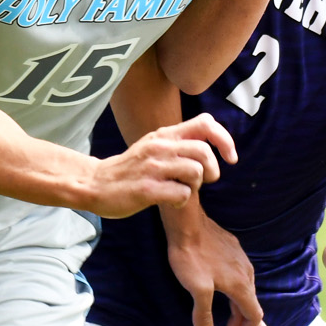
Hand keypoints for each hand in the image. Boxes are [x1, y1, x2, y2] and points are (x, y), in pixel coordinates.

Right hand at [82, 113, 236, 218]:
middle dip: (212, 170)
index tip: (230, 157)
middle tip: (202, 181)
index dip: (225, 139)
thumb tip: (211, 143)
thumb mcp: (153, 145)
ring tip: (182, 190)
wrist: (95, 184)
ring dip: (196, 186)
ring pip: (196, 171)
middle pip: (204, 151)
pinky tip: (170, 202)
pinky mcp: (147, 189)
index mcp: (164, 134)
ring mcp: (152, 167)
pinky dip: (182, 201)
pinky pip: (182, 194)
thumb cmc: (130, 169)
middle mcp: (159, 146)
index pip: (206, 123)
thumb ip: (178, 141)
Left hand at [163, 204, 266, 325]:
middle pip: (249, 307)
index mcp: (240, 285)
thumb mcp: (197, 289)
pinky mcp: (232, 251)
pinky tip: (229, 294)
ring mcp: (240, 261)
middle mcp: (246, 274)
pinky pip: (240, 279)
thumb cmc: (191, 256)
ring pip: (245, 292)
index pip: (253, 316)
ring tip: (234, 325)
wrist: (187, 223)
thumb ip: (203, 315)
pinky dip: (237, 295)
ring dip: (239, 312)